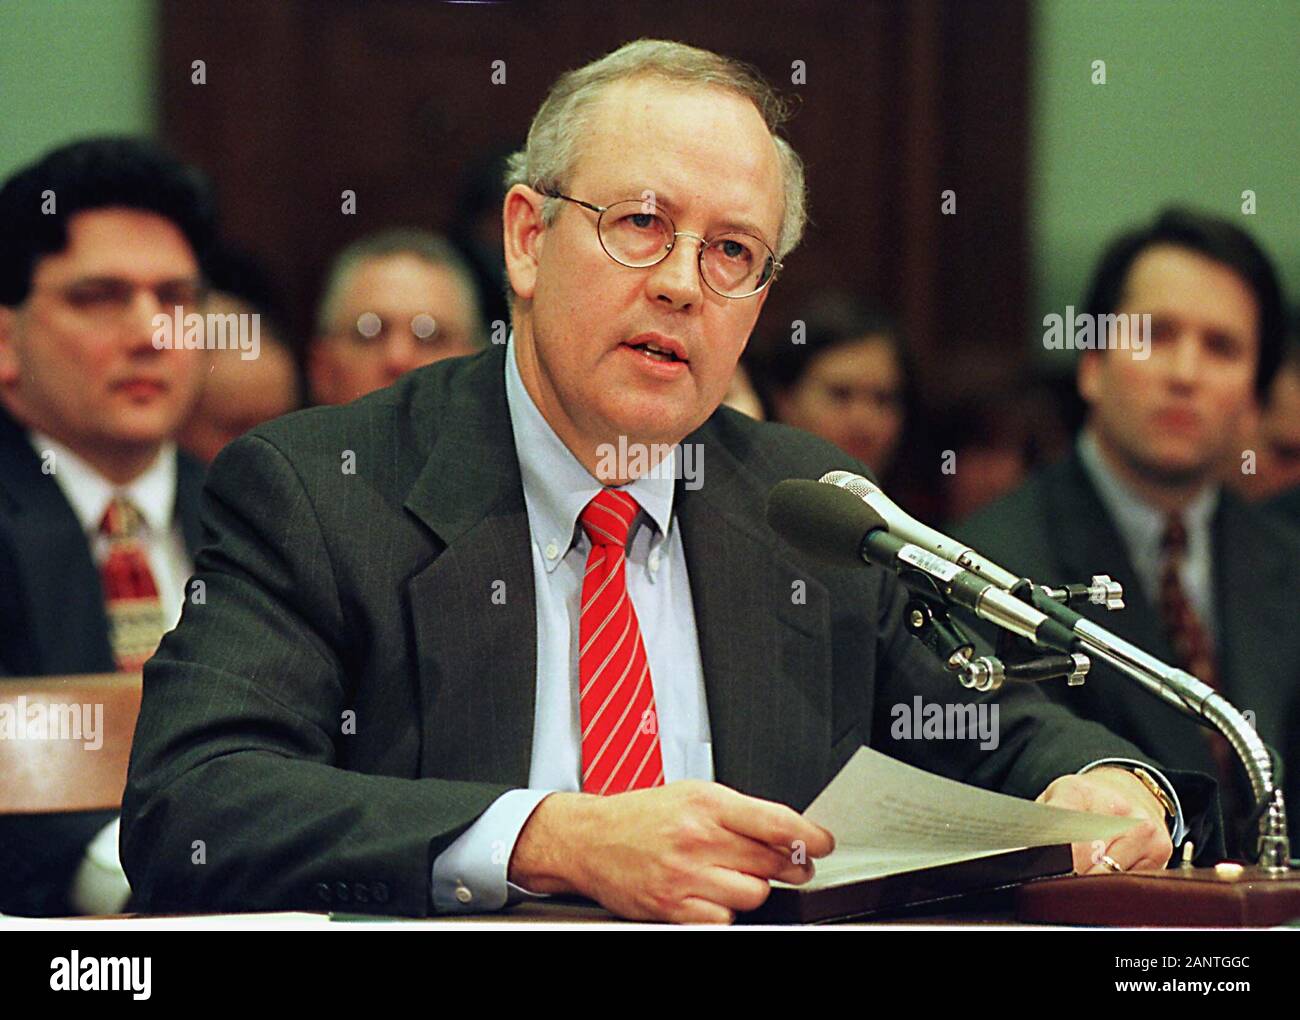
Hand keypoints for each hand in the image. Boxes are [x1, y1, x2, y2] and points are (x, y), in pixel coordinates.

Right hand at [509, 780, 835, 923]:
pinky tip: (713, 895)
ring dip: (754, 888)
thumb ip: (739, 812)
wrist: (591, 839)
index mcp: (706, 803)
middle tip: (791, 864)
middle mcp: (697, 838)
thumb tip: (789, 833)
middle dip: (789, 865)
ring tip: (737, 876)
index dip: (810, 836)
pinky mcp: (673, 908)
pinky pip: (724, 920)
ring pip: (753, 894)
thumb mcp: (692, 795)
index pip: (776, 823)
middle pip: (771, 862)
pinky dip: (725, 912)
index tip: (823, 843)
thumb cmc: (642, 816)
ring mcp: (685, 876)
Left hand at [1037, 767, 1172, 873]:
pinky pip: (1131, 881)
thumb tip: (1020, 853)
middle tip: (1061, 881)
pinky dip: (1116, 882)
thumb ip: (1038, 826)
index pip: (1063, 839)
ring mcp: (1143, 829)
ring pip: (1110, 877)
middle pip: (1088, 863)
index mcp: (1079, 793)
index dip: (1055, 864)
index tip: (1049, 876)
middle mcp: (1117, 809)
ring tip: (1084, 873)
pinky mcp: (1162, 849)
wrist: (1127, 789)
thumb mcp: (1054, 801)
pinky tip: (1109, 869)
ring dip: (1093, 883)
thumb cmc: (1084, 799)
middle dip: (1072, 877)